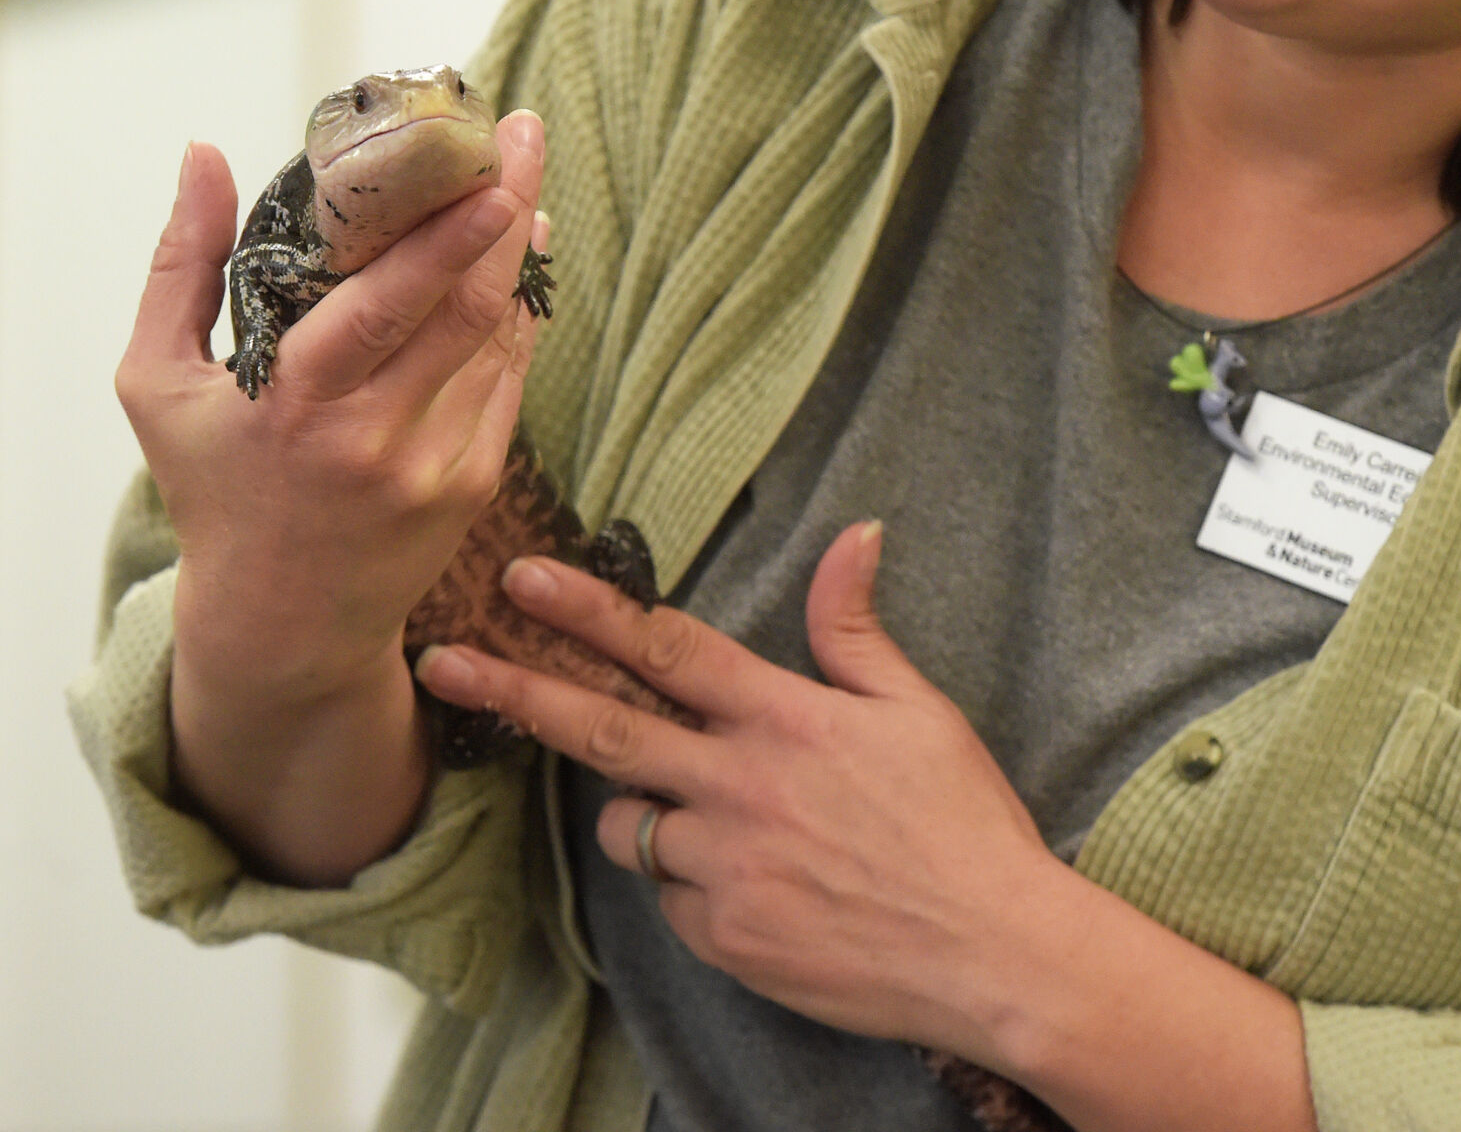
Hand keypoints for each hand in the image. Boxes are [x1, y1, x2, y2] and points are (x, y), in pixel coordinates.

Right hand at [118, 113, 547, 695]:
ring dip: (517, 258)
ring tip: (520, 192)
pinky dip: (516, 317)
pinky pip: (508, 379)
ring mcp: (434, 465)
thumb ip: (183, 266)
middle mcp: (373, 438)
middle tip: (522, 140)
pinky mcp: (475, 484)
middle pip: (467, 307)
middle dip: (506, 212)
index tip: (491, 172)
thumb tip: (201, 154)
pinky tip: (513, 268)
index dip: (449, 237)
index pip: (388, 306)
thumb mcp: (160, 383)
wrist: (281, 622)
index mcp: (295, 404)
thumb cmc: (215, 486)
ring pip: (499, 338)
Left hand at [414, 520, 1060, 1060]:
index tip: (523, 578)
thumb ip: (856, 629)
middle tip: (443, 662)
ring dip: (640, 807)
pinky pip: (671, 898)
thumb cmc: (962, 822)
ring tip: (710, 814)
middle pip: (604, 729)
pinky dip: (692, 883)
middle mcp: (741, 786)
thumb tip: (855, 533)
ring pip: (629, 825)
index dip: (590, 608)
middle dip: (516, 688)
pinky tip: (760, 884)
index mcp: (787, 719)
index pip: (669, 647)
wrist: (993, 952)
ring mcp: (726, 867)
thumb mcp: (919, 709)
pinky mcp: (724, 938)